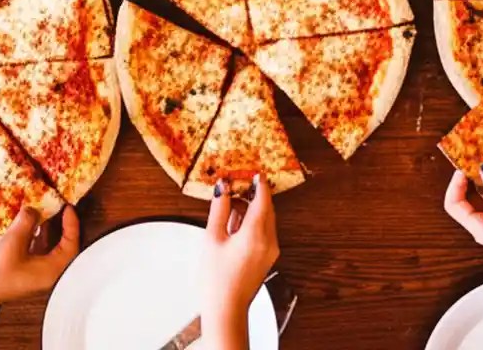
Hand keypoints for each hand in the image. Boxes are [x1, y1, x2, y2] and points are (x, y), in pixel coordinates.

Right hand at [0, 205, 79, 310]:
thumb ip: (26, 222)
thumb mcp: (12, 243)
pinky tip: (20, 218)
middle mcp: (42, 271)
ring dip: (40, 225)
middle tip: (54, 203)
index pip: (70, 246)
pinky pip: (27, 245)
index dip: (72, 225)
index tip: (67, 207)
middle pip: (58, 244)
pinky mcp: (15, 265)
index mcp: (50, 271)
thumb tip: (33, 209)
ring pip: (41, 243)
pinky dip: (26, 231)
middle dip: (57, 223)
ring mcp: (28, 269)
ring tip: (38, 206)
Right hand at [201, 176, 278, 322]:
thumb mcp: (212, 238)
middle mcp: (269, 241)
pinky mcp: (267, 259)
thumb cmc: (216, 279)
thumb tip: (222, 188)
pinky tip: (234, 224)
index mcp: (256, 234)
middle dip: (253, 195)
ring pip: (265, 220)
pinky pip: (263, 232)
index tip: (252, 172)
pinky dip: (252, 223)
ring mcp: (270, 251)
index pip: (263, 199)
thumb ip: (219, 209)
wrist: (226, 310)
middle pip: (266, 209)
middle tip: (236, 185)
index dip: (258, 183)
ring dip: (251, 209)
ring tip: (230, 204)